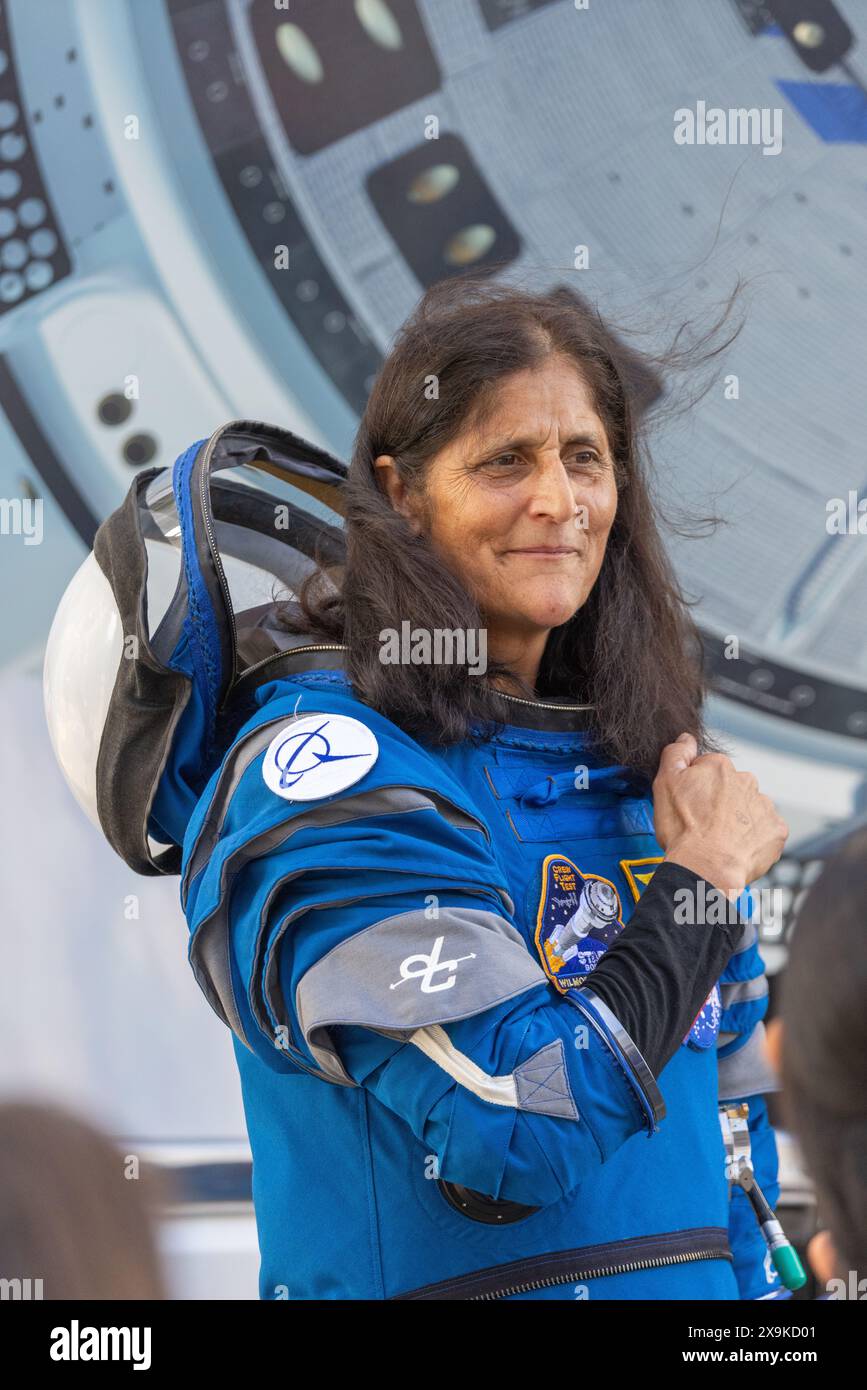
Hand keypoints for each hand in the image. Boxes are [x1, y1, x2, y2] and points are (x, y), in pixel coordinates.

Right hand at [652, 733, 788, 895]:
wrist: (706, 867)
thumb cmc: (684, 830)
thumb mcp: (665, 783)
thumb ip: (676, 754)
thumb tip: (686, 738)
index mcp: (719, 767)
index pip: (708, 769)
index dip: (697, 788)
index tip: (691, 805)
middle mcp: (746, 781)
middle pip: (732, 787)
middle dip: (721, 802)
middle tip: (704, 825)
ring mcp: (764, 805)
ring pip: (750, 808)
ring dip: (738, 819)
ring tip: (721, 840)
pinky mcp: (776, 830)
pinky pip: (766, 830)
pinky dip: (754, 838)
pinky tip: (737, 847)